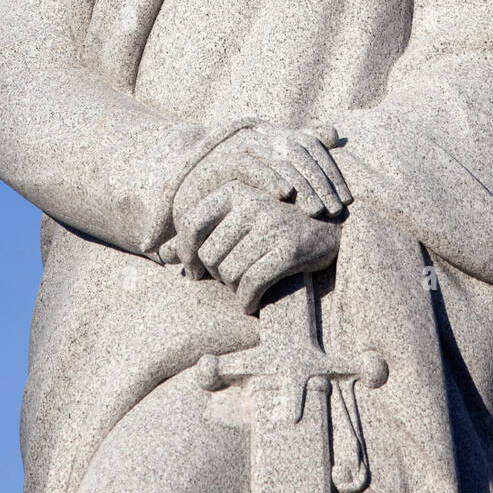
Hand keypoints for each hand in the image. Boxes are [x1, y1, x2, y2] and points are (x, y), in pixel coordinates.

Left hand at [159, 181, 340, 313]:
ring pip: (229, 273)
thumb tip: (157, 253)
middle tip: (235, 279)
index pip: (190, 222)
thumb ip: (202, 232)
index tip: (196, 272)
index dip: (186, 253)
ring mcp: (271, 225)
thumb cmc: (278, 225)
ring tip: (248, 286)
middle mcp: (251, 203)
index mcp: (236, 189)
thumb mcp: (242, 217)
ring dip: (235, 289)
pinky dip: (248, 301)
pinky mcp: (288, 250)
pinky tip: (253, 303)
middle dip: (218, 275)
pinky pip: (251, 285)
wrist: (335, 227)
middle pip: (209, 255)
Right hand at [172, 121, 351, 222]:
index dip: (331, 172)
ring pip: (278, 158)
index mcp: (275, 137)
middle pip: (299, 152)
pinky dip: (268, 178)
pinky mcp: (221, 160)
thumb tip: (333, 132)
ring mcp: (239, 145)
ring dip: (300, 184)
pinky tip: (285, 196)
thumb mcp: (271, 175)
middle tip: (333, 210)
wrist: (190, 192)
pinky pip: (249, 165)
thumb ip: (300, 154)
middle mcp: (260, 135)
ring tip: (315, 210)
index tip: (346, 200)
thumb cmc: (238, 189)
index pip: (312, 147)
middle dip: (320, 182)